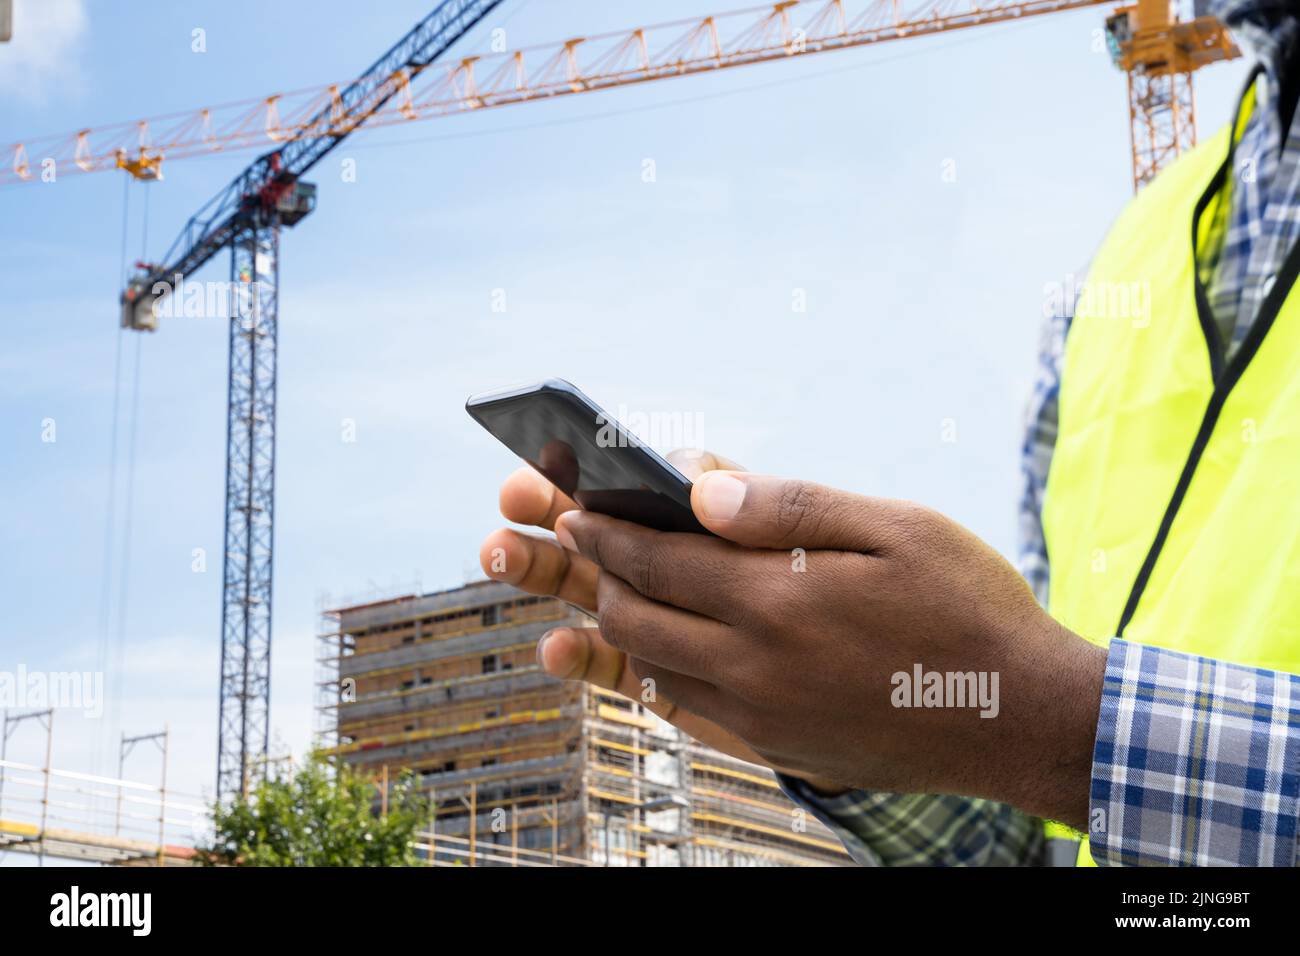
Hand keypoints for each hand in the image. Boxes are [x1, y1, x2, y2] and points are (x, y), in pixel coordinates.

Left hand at [552, 472, 1107, 825]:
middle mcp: (754, 668)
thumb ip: (789, 506)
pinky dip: (656, 678)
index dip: (607, 531)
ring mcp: (762, 719)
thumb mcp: (894, 527)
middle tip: (575, 544)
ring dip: (615, 628)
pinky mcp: (778, 750)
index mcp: (778, 601)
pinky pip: (688, 715)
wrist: (1022, 717)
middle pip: (634, 618)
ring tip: (604, 594)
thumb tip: (698, 488)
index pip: (656, 560)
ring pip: (651, 670)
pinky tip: (655, 657)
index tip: (577, 509)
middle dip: (592, 574)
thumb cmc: (968, 607)